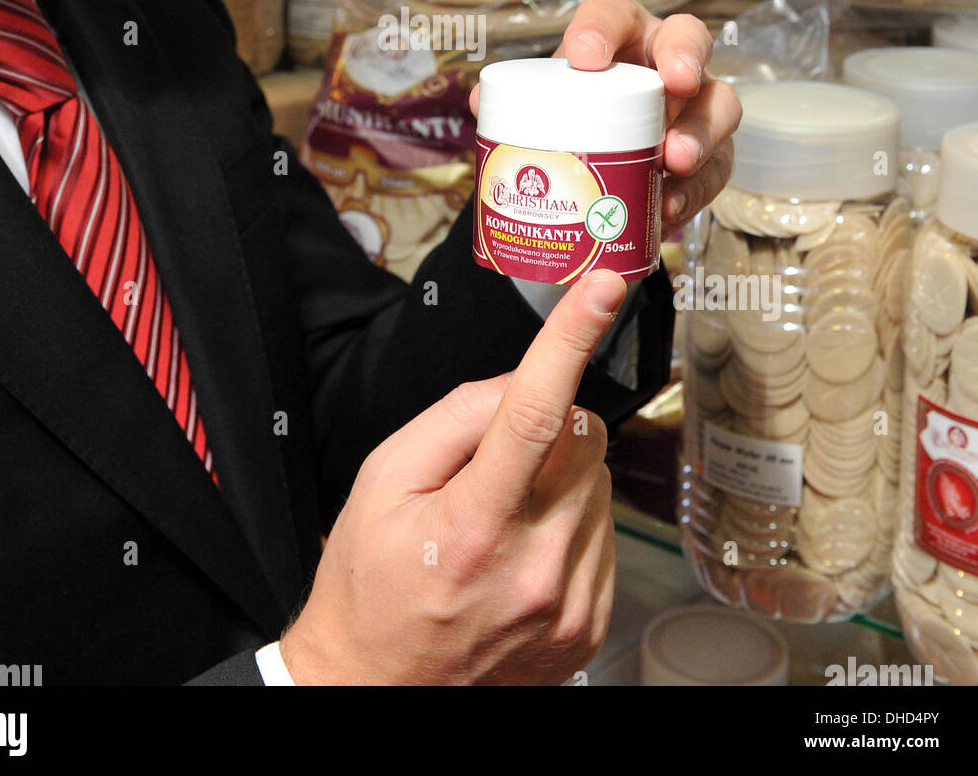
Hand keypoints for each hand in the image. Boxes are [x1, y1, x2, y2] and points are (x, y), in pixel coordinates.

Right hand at [279, 269, 624, 685]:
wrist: (378, 690)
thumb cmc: (371, 584)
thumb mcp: (382, 481)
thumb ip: (454, 419)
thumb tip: (519, 381)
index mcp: (476, 524)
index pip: (537, 409)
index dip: (573, 337)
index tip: (604, 286)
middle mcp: (535, 567)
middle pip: (586, 438)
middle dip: (550, 425)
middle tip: (493, 462)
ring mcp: (570, 603)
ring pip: (600, 483)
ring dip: (560, 476)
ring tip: (500, 517)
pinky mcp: (590, 624)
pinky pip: (606, 532)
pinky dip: (572, 521)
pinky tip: (523, 549)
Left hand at [469, 0, 740, 239]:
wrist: (601, 165)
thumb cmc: (576, 118)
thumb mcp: (547, 107)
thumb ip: (514, 104)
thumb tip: (480, 104)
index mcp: (619, 36)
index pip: (614, 13)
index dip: (602, 27)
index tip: (585, 59)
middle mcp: (664, 59)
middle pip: (690, 38)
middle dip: (686, 56)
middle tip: (675, 84)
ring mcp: (696, 105)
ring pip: (721, 103)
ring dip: (701, 131)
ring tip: (675, 161)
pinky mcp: (712, 153)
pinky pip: (718, 167)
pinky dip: (695, 190)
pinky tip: (669, 209)